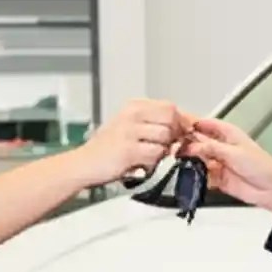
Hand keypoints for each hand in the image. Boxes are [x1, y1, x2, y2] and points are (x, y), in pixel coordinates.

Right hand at [74, 99, 188, 185]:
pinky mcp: (129, 149)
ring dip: (163, 151)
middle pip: (171, 117)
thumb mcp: (130, 127)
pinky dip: (154, 162)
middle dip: (176, 135)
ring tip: (148, 156)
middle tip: (169, 147)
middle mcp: (131, 114)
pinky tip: (142, 164)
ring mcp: (129, 131)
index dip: (183, 121)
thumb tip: (186, 124)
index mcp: (133, 106)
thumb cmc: (107, 150)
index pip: (169, 106)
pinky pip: (156, 153)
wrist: (84, 165)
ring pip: (166, 136)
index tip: (188, 131)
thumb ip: (155, 124)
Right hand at [180, 118, 271, 222]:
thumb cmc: (261, 167)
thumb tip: (191, 146)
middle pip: (198, 141)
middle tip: (173, 145)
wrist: (270, 190)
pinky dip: (193, 174)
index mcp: (228, 134)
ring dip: (188, 159)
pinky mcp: (216, 178)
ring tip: (179, 160)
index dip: (190, 123)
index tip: (176, 125)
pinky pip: (200, 174)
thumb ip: (211, 148)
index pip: (205, 124)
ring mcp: (218, 162)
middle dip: (186, 142)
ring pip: (197, 158)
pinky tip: (187, 174)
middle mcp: (221, 146)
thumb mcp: (234, 152)